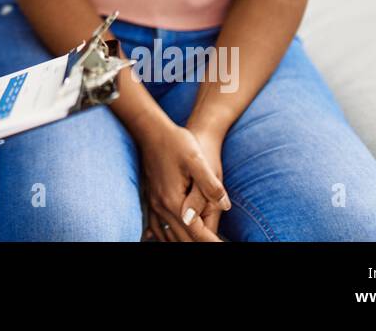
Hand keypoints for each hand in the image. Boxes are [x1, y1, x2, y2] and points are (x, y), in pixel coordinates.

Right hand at [135, 117, 229, 241]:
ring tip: (199, 242)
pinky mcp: (151, 198)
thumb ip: (209, 185)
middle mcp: (162, 206)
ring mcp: (154, 203)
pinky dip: (164, 236)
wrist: (151, 129)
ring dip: (183, 242)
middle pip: (183, 238)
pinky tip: (162, 238)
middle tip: (216, 245)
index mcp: (174, 200)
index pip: (197, 233)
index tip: (224, 246)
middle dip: (200, 243)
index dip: (213, 242)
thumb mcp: (197, 159)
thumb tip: (223, 206)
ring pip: (168, 236)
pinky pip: (155, 226)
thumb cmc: (176, 141)